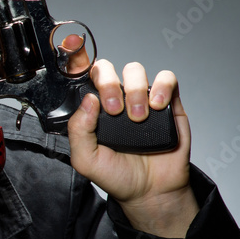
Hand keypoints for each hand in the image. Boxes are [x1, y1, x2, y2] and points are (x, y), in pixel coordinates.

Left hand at [61, 36, 198, 236]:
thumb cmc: (117, 175)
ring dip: (135, 90)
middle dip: (109, 83)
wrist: (150, 191)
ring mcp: (141, 98)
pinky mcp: (168, 103)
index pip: (81, 77)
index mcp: (92, 109)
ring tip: (137, 117)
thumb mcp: (86, 159)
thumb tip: (87, 99)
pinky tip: (156, 106)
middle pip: (108, 69)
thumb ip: (78, 130)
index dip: (76, 58)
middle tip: (114, 109)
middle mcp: (116, 99)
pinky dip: (161, 87)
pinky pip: (167, 79)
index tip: (72, 47)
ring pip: (136, 70)